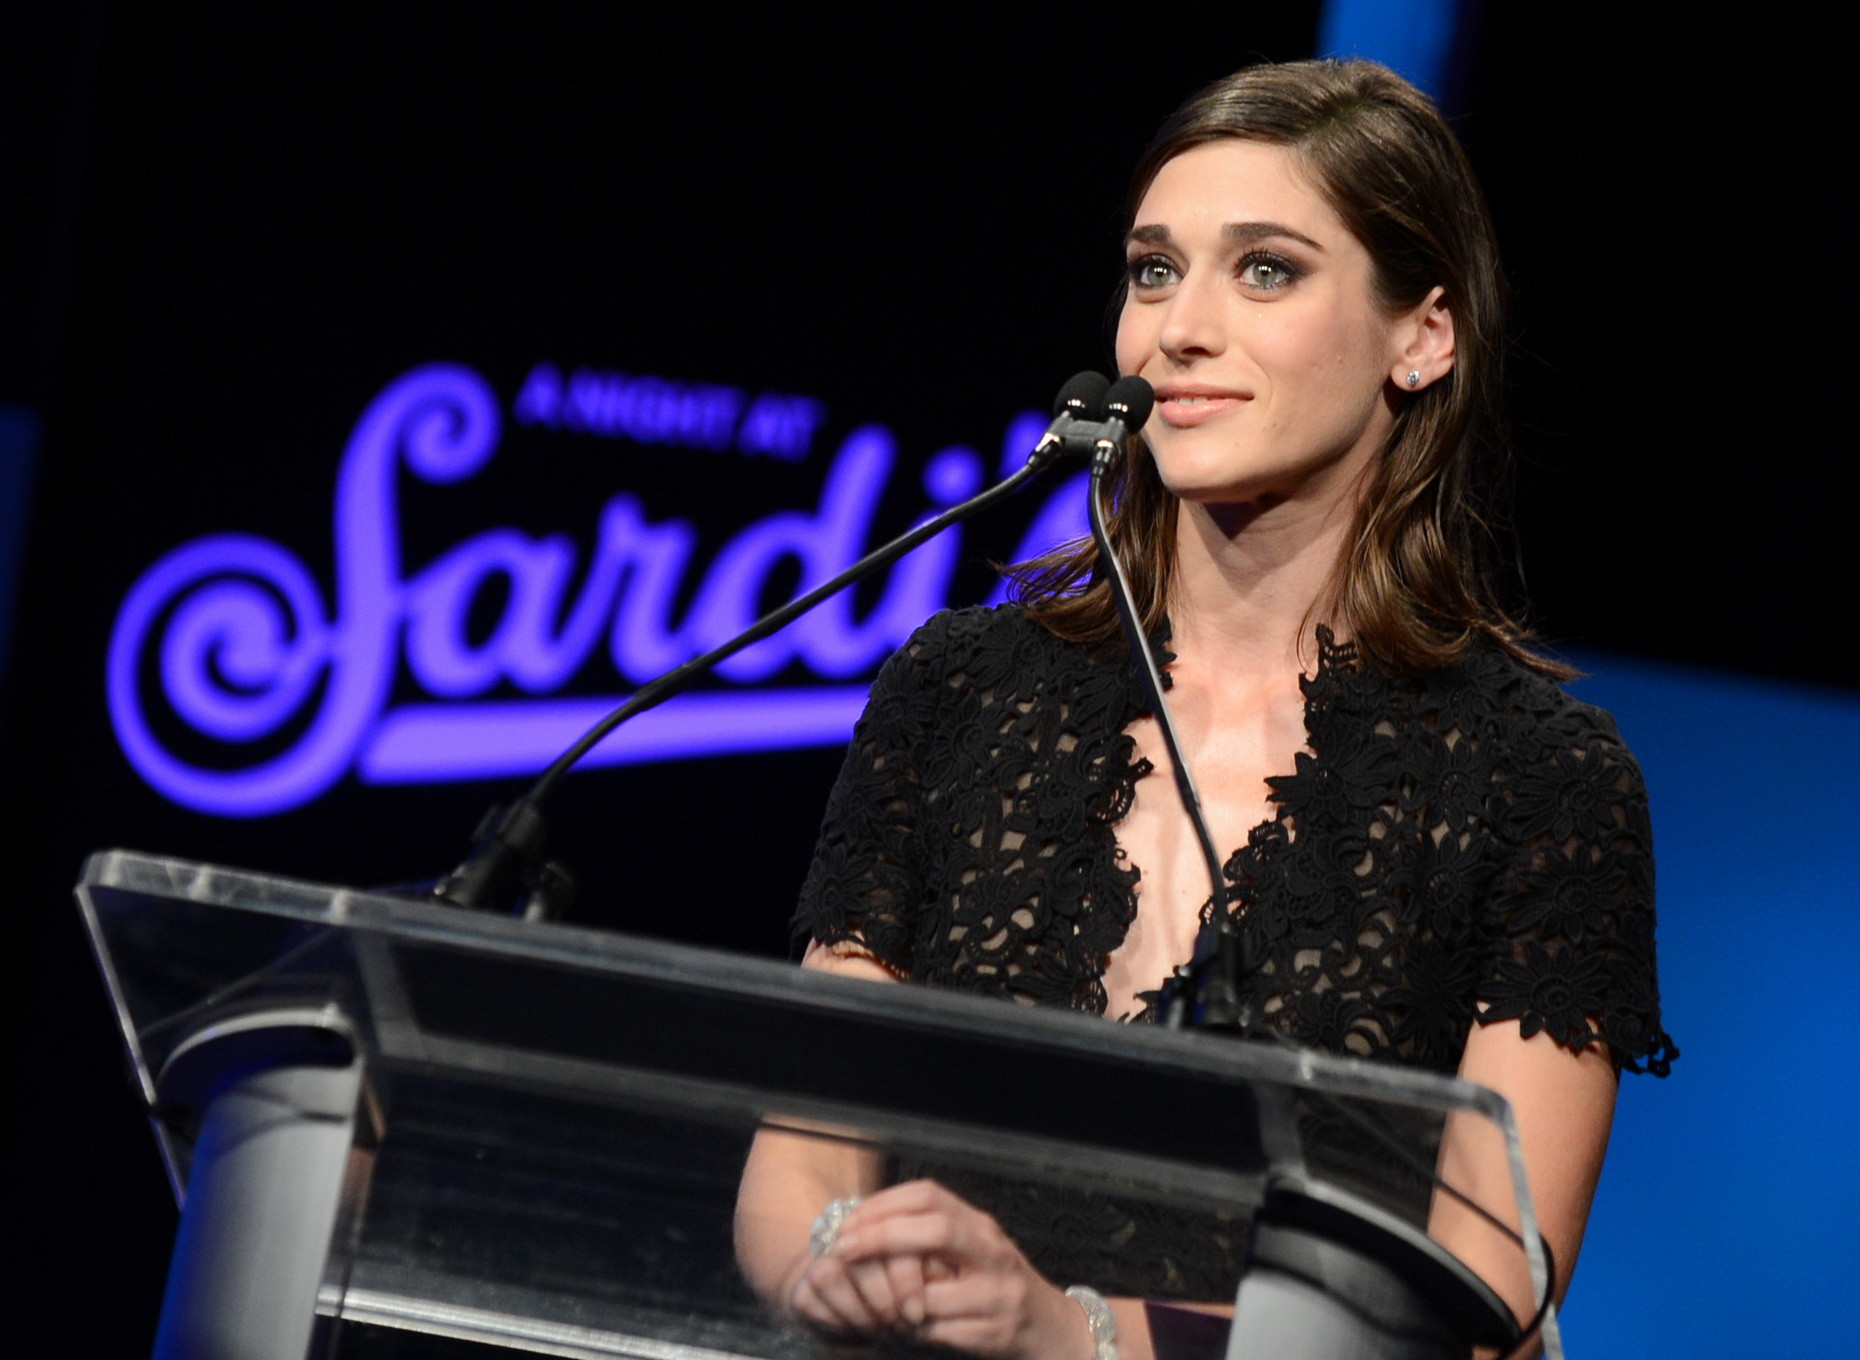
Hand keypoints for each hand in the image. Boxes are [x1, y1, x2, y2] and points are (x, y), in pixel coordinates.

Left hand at [792, 1180, 1094, 1359]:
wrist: (1048, 1327)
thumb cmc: (994, 1284)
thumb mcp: (968, 1249)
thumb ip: (928, 1236)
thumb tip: (861, 1226)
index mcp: (978, 1224)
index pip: (928, 1195)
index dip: (883, 1204)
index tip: (848, 1222)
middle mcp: (992, 1250)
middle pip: (934, 1229)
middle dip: (881, 1237)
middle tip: (844, 1250)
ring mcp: (998, 1292)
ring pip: (930, 1292)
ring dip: (894, 1301)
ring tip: (876, 1304)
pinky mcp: (996, 1331)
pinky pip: (939, 1332)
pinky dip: (915, 1331)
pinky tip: (907, 1329)